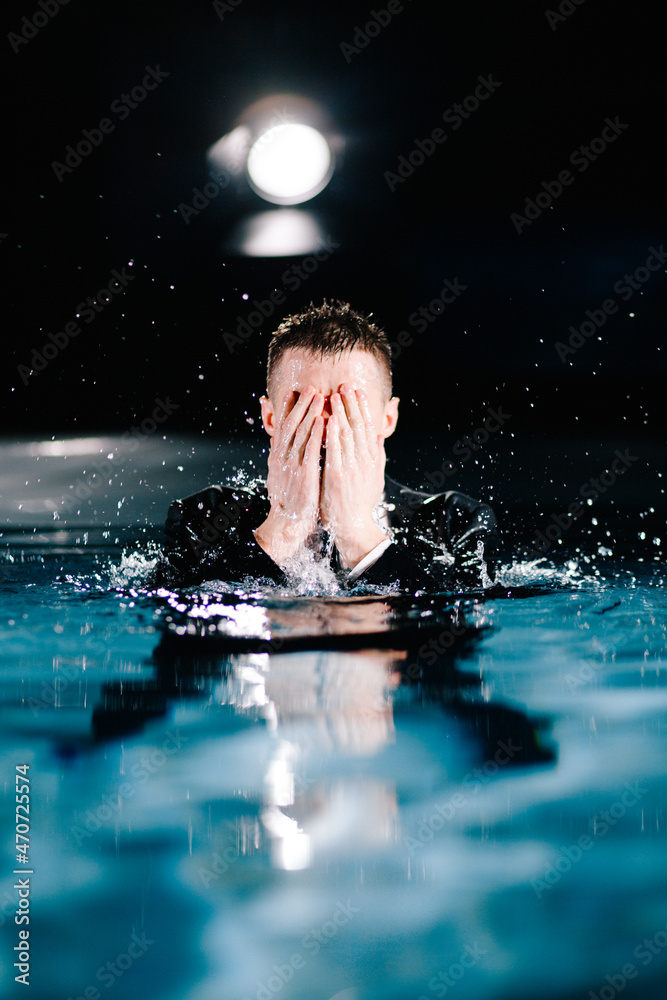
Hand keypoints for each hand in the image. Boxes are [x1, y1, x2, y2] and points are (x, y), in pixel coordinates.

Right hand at [254, 386, 323, 564]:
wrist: (286, 523)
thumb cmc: (288, 499)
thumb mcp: (280, 474)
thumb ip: (281, 455)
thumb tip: (278, 439)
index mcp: (278, 457)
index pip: (282, 427)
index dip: (287, 408)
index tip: (293, 391)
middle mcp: (283, 458)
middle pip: (292, 425)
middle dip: (301, 405)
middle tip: (310, 387)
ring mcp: (293, 466)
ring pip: (301, 433)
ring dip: (310, 413)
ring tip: (318, 396)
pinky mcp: (304, 475)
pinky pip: (311, 450)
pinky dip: (316, 433)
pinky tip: (323, 421)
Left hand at [320, 383, 387, 568]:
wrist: (353, 525)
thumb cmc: (360, 502)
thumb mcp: (374, 477)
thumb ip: (376, 455)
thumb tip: (377, 436)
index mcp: (371, 459)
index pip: (367, 427)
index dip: (362, 407)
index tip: (358, 391)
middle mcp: (363, 460)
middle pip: (358, 426)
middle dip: (351, 404)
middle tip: (346, 385)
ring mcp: (350, 467)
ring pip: (347, 434)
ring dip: (342, 412)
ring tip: (336, 394)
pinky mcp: (337, 476)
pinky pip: (334, 450)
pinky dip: (331, 433)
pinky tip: (328, 418)